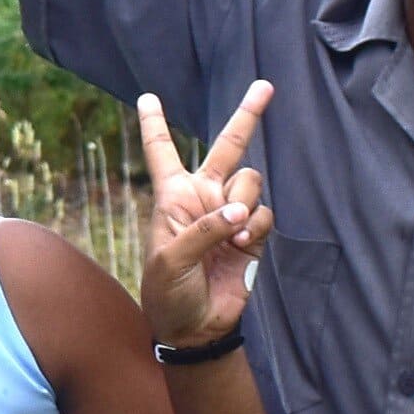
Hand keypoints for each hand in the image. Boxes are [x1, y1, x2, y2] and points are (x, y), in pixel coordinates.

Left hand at [134, 81, 275, 350]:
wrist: (195, 327)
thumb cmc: (168, 293)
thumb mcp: (171, 260)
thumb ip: (204, 230)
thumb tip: (238, 212)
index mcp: (172, 196)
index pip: (162, 151)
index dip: (155, 124)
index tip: (148, 96)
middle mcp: (203, 197)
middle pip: (226, 146)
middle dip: (247, 115)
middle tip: (265, 86)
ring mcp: (229, 214)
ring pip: (250, 182)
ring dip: (244, 203)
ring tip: (230, 237)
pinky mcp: (251, 234)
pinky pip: (263, 214)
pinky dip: (254, 227)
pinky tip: (240, 247)